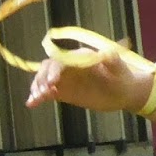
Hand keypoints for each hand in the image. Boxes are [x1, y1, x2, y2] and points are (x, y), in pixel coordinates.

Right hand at [27, 52, 151, 115]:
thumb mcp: (120, 68)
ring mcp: (65, 79)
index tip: (52, 82)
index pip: (61, 60)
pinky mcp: (63, 91)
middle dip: (42, 78)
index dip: (54, 69)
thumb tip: (106, 52)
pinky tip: (31, 104)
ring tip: (37, 98)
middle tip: (44, 92)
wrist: (123, 92)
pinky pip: (47, 93)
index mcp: (80, 57)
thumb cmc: (123, 77)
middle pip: (47, 68)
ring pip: (44, 80)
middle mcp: (69, 66)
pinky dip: (38, 97)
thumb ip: (113, 60)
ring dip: (37, 87)